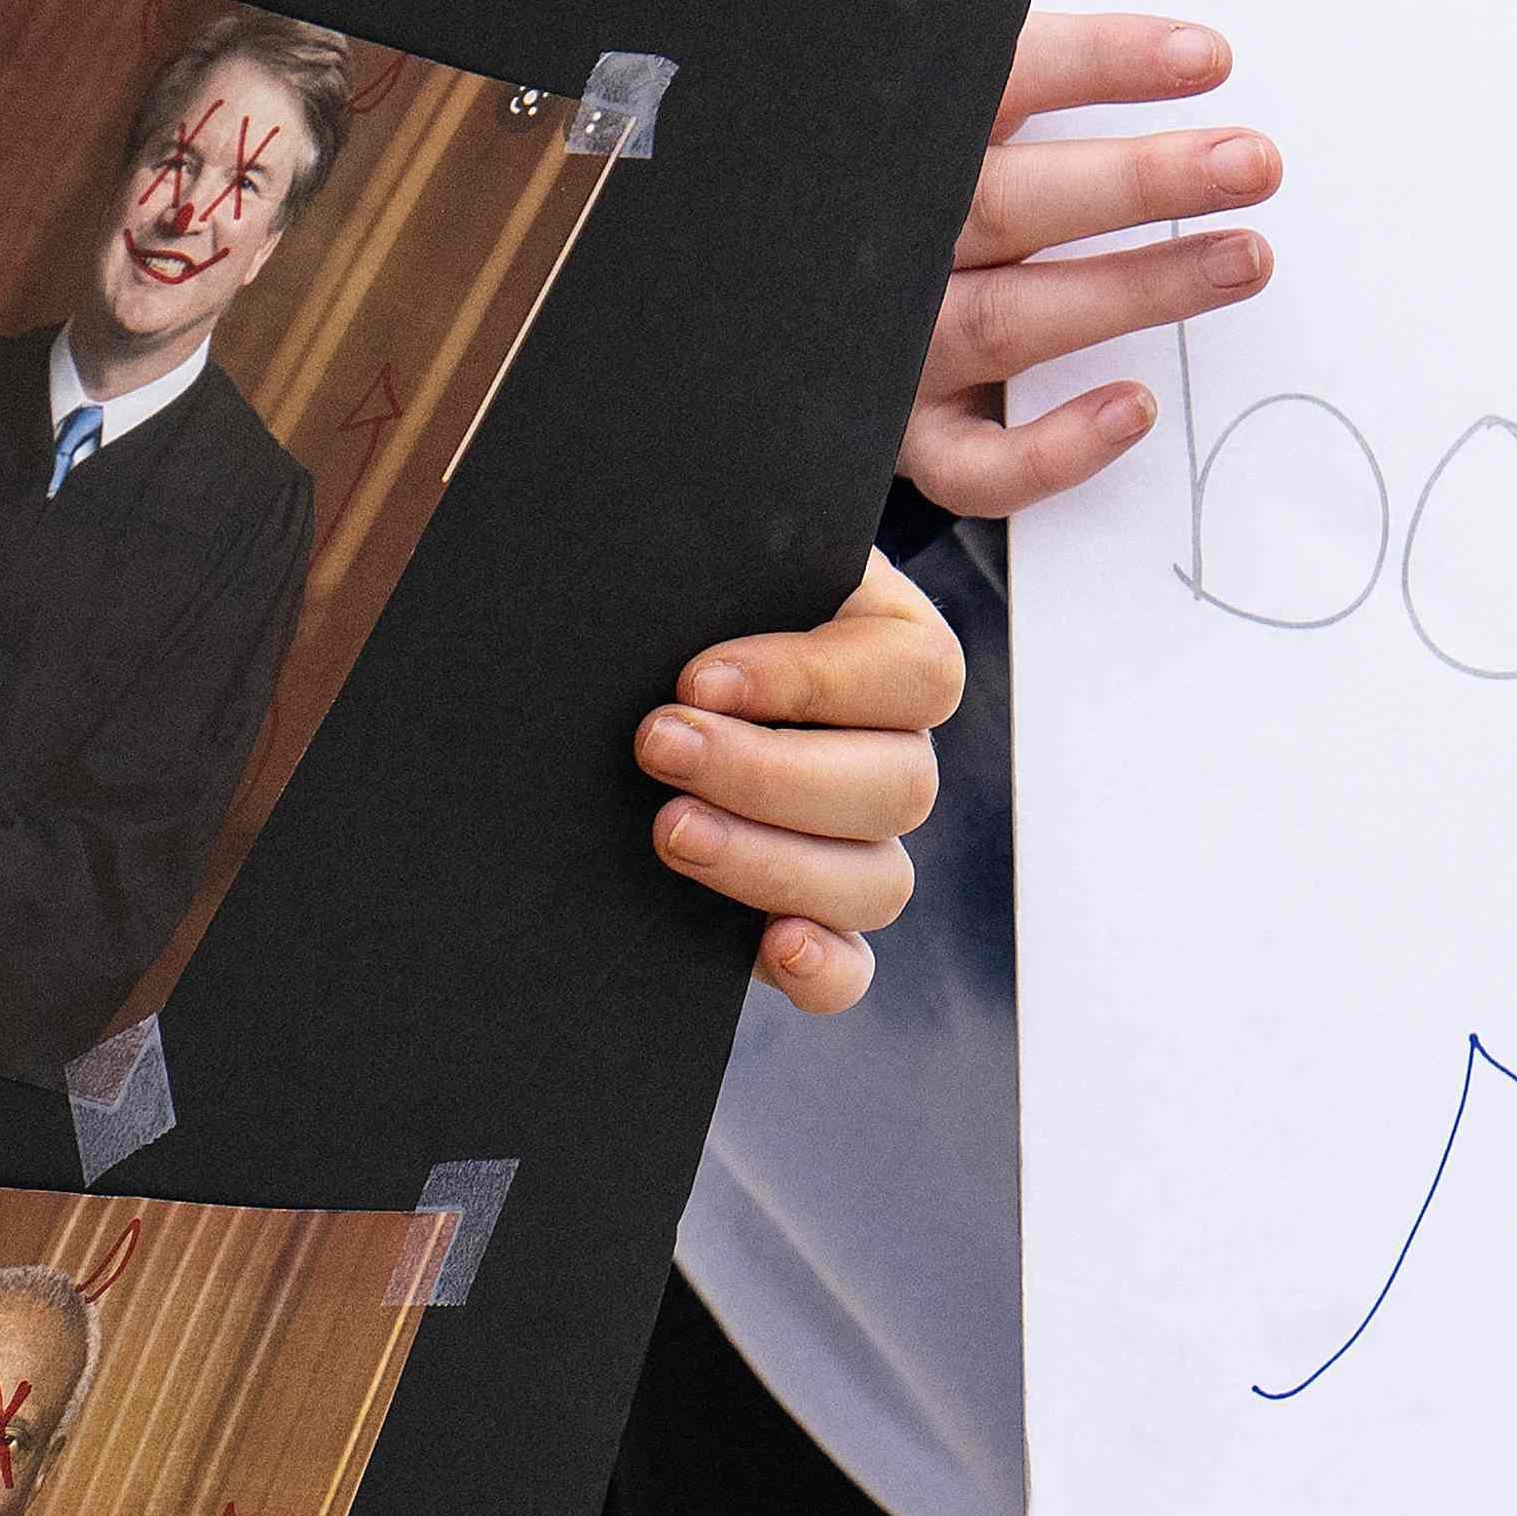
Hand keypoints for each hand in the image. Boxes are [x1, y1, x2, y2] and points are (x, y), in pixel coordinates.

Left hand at [651, 551, 956, 1018]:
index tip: (699, 676)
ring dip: (773, 861)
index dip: (813, 682)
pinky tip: (770, 946)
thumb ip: (724, 552)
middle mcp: (890, 748)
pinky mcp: (810, 920)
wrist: (602, 673)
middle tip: (657, 744)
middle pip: (901, 784)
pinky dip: (822, 969)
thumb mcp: (704, 556)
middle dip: (768, 772)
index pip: (914, 673)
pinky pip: (852, 966)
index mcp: (887, 644)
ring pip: (878, 879)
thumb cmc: (664, 597)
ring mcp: (858, 843)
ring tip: (670, 831)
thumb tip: (691, 546)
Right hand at [912, 10, 1280, 522]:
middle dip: (1140, 182)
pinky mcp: (912, 438)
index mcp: (910, 150)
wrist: (805, 328)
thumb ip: (1032, 98)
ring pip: (1008, 319)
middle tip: (1251, 165)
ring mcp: (899, 346)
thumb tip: (1188, 64)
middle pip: (1011, 204)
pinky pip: (977, 463)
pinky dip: (1056, 446)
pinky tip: (1134, 409)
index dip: (1101, 64)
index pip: (1001, 84)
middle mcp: (898, 246)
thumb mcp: (966, 135)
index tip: (1207, 59)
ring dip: (1136, 290)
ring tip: (1242, 261)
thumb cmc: (930, 212)